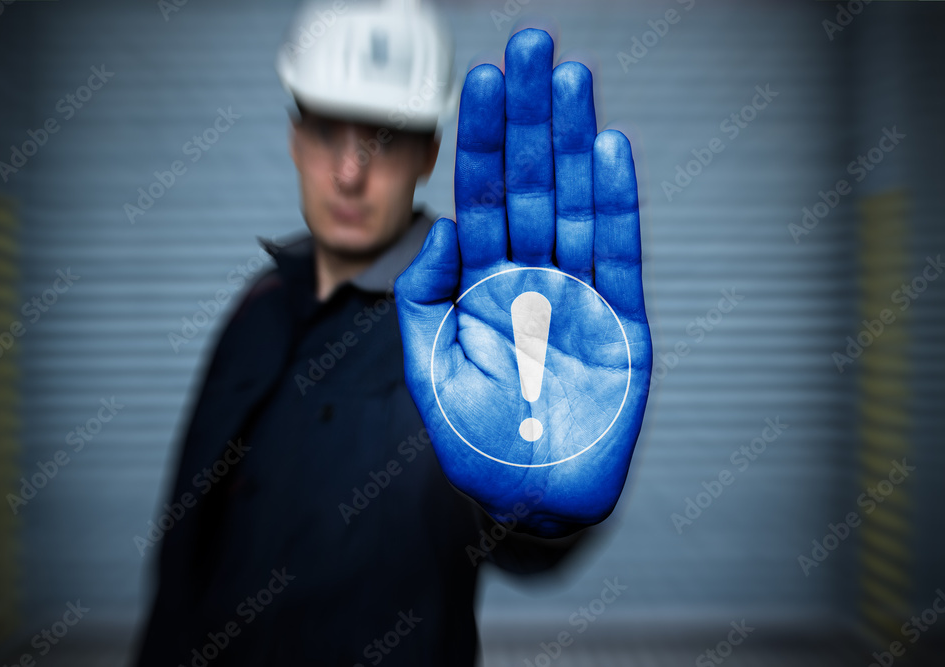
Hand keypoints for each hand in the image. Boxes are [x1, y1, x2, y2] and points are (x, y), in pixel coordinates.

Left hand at [395, 29, 651, 536]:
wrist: (530, 501)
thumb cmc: (479, 441)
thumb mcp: (429, 369)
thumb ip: (425, 296)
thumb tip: (439, 228)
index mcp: (486, 284)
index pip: (486, 196)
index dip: (487, 140)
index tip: (487, 81)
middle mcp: (534, 277)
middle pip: (534, 184)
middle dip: (531, 118)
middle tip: (533, 48)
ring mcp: (579, 295)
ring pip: (578, 204)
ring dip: (574, 143)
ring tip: (571, 81)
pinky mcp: (621, 324)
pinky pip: (618, 255)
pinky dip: (616, 204)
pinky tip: (608, 153)